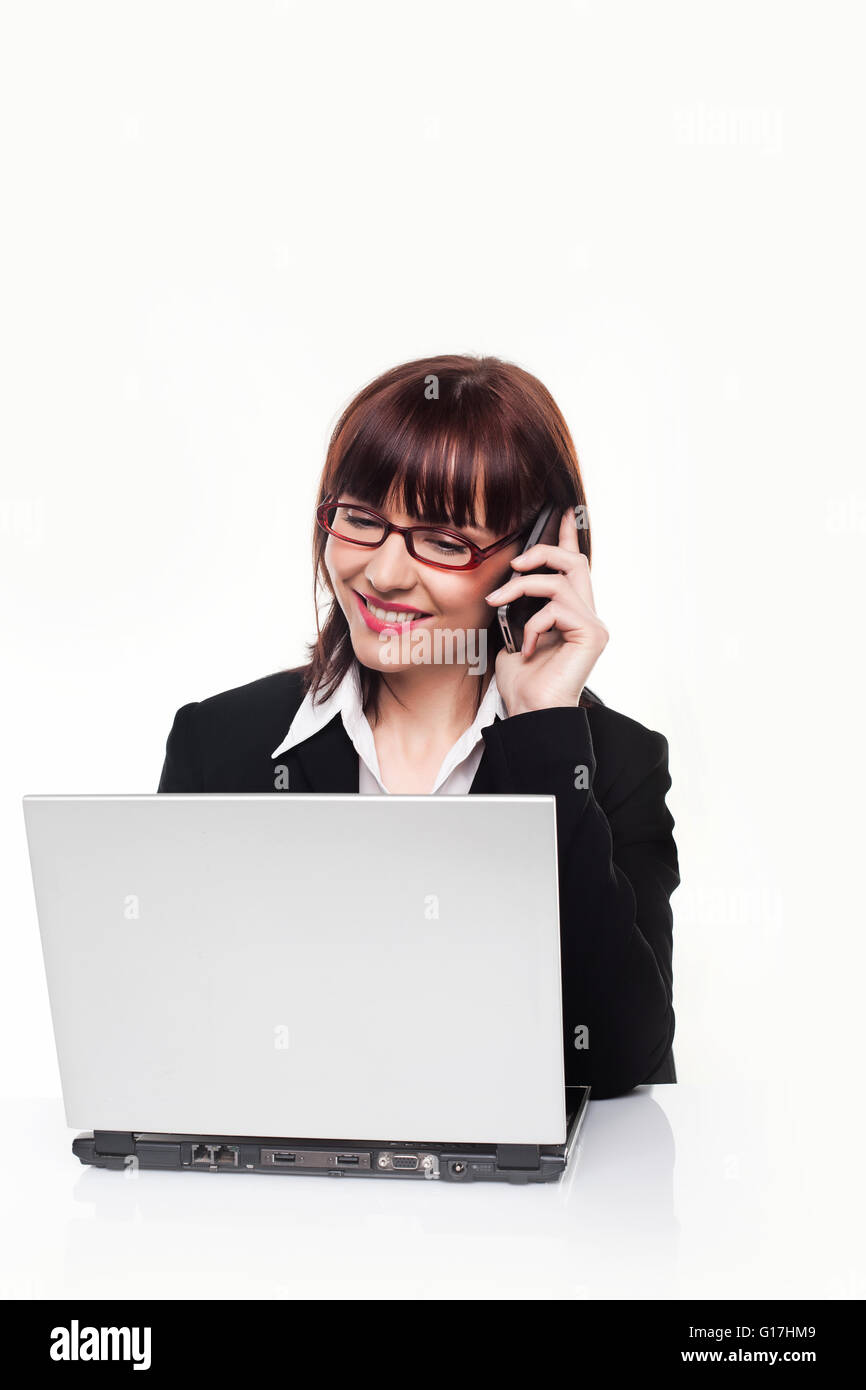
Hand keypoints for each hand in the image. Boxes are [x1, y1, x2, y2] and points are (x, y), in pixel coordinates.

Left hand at [484, 508, 608, 714]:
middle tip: (513, 563)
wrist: (530, 714)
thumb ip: (518, 609)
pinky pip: (557, 608)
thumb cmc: (522, 683)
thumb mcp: (512, 635)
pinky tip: (527, 647)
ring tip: (499, 602)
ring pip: (560, 579)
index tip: (560, 512)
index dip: (567, 536)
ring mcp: (593, 625)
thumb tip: (506, 585)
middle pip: (574, 560)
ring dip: (522, 586)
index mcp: (570, 613)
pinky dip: (534, 623)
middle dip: (542, 551)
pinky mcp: (592, 635)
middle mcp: (587, 615)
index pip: (573, 566)